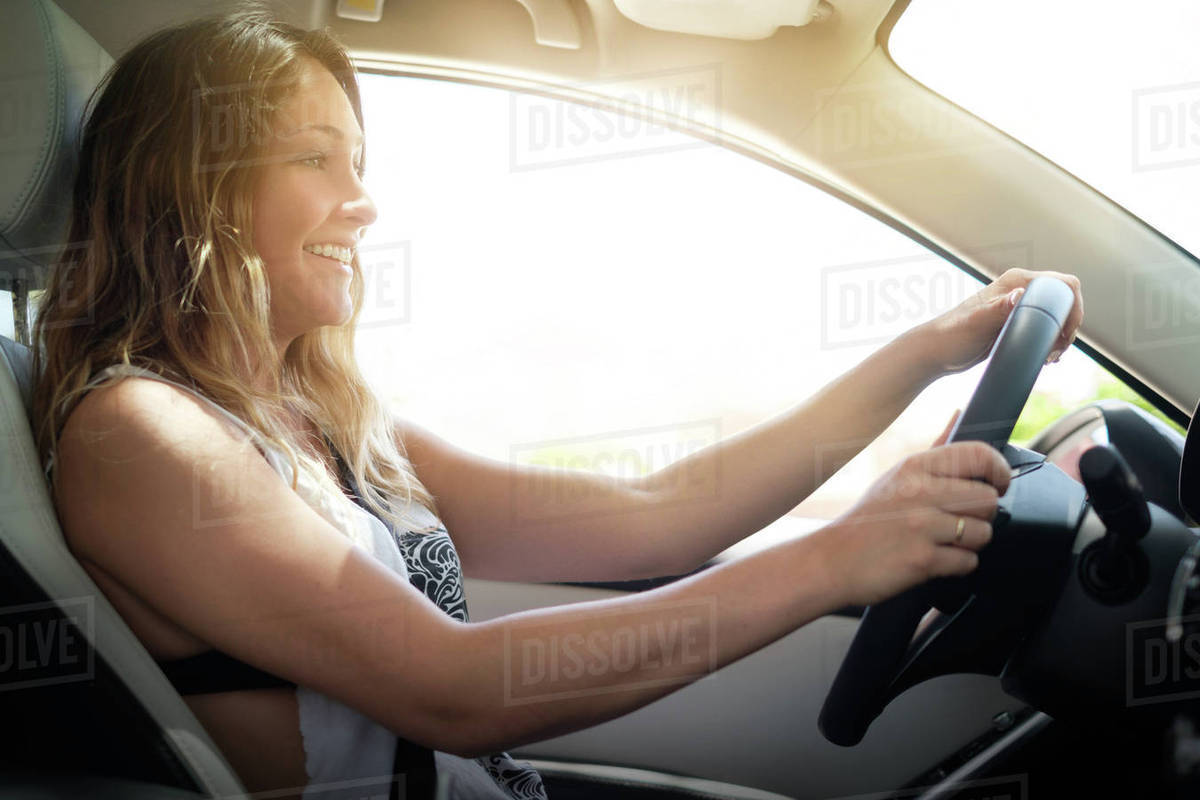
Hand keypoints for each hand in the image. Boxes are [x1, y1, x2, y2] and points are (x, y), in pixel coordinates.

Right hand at [816, 437, 1009, 607]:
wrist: (833, 560)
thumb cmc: (869, 519)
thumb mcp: (897, 476)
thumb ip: (935, 450)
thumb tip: (959, 415)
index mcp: (915, 467)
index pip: (979, 455)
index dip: (999, 471)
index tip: (998, 484)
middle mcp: (919, 492)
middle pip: (988, 499)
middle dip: (982, 515)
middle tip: (960, 520)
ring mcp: (921, 526)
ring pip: (983, 533)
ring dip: (970, 542)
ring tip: (944, 541)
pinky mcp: (923, 560)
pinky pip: (968, 562)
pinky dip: (958, 565)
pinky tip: (936, 559)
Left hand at [923, 268, 1083, 375]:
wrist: (936, 353)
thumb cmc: (951, 336)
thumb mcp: (976, 323)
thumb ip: (998, 308)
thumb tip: (1019, 295)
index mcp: (1016, 281)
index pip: (1063, 284)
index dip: (1073, 309)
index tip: (1064, 335)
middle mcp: (1021, 290)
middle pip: (1065, 301)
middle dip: (1068, 327)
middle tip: (1055, 351)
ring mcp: (1020, 306)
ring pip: (1058, 317)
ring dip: (1061, 338)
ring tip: (1049, 357)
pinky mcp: (1017, 323)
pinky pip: (1046, 328)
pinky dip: (1052, 342)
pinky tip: (1045, 357)